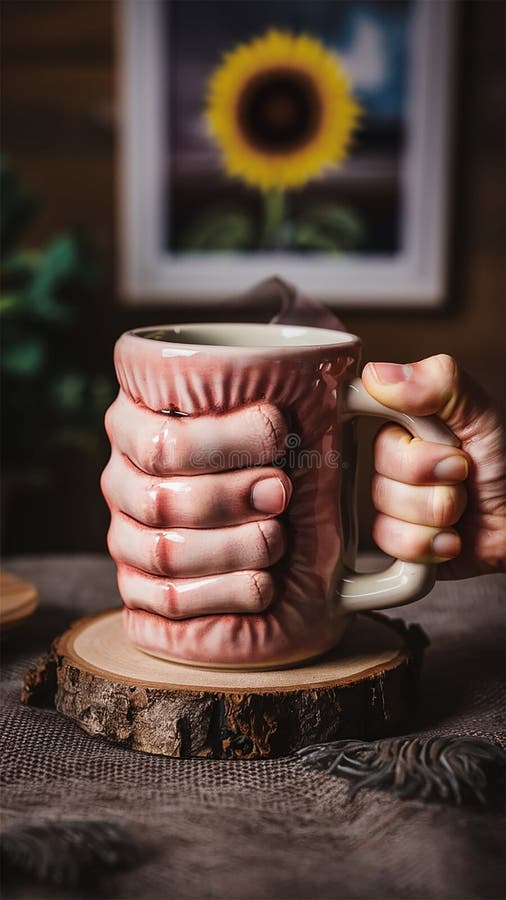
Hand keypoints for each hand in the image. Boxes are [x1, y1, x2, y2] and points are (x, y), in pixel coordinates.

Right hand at [101, 394, 291, 617]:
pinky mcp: (137, 589)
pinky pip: (169, 602)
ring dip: (234, 549)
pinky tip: (263, 584)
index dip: (224, 440)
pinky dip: (223, 595)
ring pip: (167, 554)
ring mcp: (126, 538)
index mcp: (136, 424)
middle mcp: (123, 481)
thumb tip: (352, 384)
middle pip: (164, 499)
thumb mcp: (259, 416)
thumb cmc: (259, 455)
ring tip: (277, 538)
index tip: (279, 429)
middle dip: (232, 496)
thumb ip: (276, 397)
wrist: (245, 525)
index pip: (165, 440)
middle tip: (282, 491)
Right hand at [362, 354, 504, 578]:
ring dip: (437, 513)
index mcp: (409, 424)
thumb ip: (437, 383)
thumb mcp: (483, 416)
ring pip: (386, 508)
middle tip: (464, 476)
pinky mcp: (399, 540)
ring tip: (463, 508)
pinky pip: (390, 540)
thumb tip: (376, 375)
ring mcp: (395, 502)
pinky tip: (450, 537)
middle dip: (433, 480)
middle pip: (380, 469)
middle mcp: (397, 461)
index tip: (448, 445)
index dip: (408, 442)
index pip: (371, 420)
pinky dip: (428, 543)